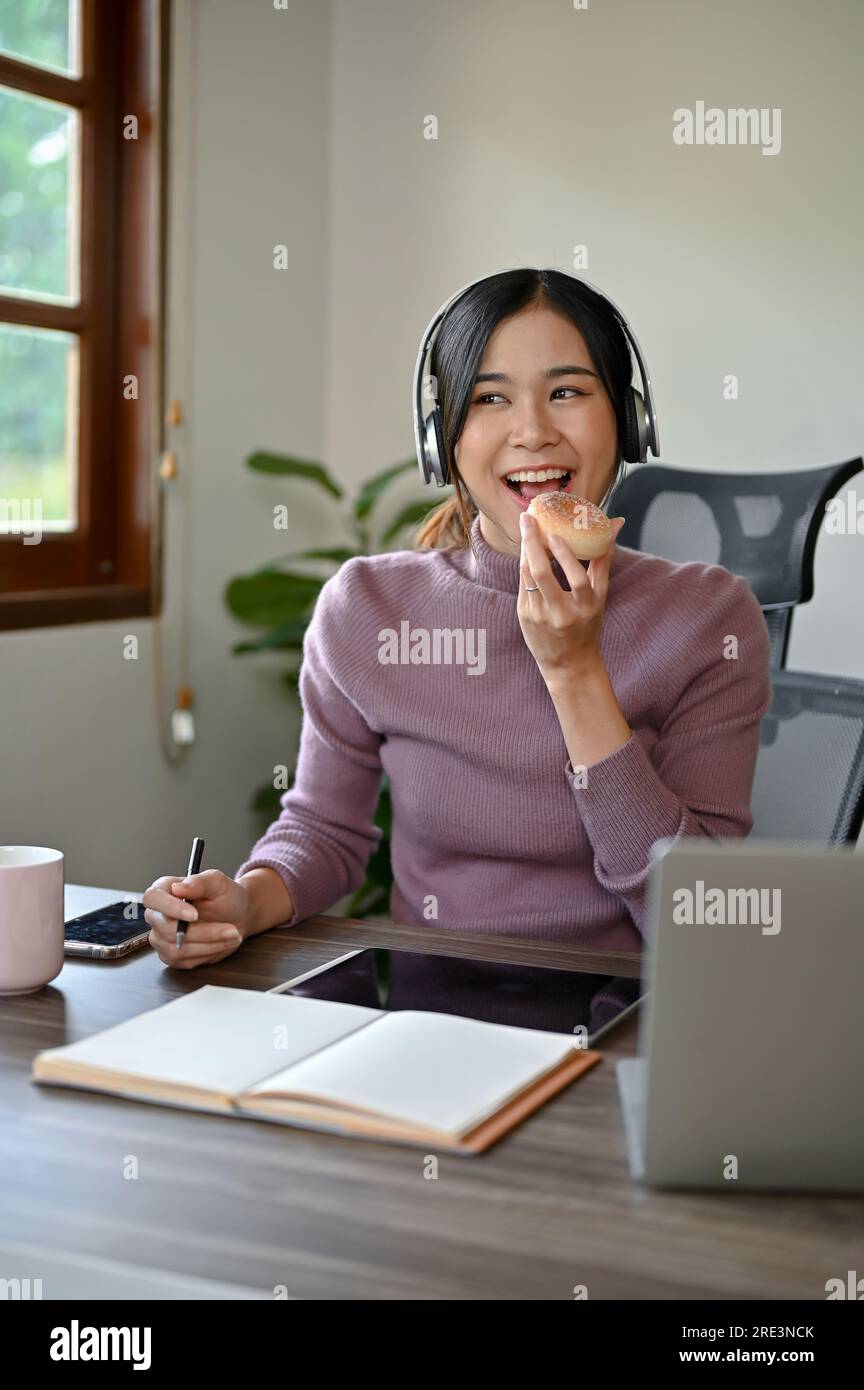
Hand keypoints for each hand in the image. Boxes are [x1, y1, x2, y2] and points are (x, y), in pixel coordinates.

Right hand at [143, 869, 254, 970]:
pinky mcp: (171, 955)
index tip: (194, 915)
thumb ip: (199, 882)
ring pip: (177, 949)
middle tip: (230, 929)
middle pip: (166, 929)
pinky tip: (221, 942)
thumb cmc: (225, 896)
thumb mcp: (217, 883)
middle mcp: (157, 914)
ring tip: (231, 934)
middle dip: (202, 932)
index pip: (153, 898)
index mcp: (164, 890)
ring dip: (209, 944)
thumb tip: (178, 888)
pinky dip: (207, 953)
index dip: (171, 908)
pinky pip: (184, 961)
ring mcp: (161, 937)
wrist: (236, 916)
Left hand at [517, 511, 624, 687]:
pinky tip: (526, 548)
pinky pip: (522, 582)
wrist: (568, 664)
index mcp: (585, 609)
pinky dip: (524, 562)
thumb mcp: (600, 596)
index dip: (565, 556)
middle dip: (532, 543)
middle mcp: (561, 613)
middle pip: (542, 574)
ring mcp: (539, 616)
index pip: (576, 579)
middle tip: (528, 518)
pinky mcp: (524, 616)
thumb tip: (615, 522)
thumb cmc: (588, 624)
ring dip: (525, 549)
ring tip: (526, 527)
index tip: (556, 534)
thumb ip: (603, 559)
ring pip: (527, 575)